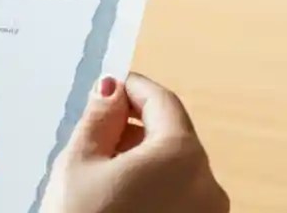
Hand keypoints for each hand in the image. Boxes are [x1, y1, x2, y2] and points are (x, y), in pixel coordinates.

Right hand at [42, 73, 228, 212]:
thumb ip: (99, 118)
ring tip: (99, 172)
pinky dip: (154, 191)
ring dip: (143, 162)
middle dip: (135, 128)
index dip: (133, 88)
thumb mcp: (80, 164)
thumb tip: (112, 90)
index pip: (162, 102)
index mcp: (181, 154)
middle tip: (95, 130)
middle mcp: (207, 184)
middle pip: (172, 138)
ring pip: (176, 172)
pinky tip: (117, 200)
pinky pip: (179, 200)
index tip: (111, 85)